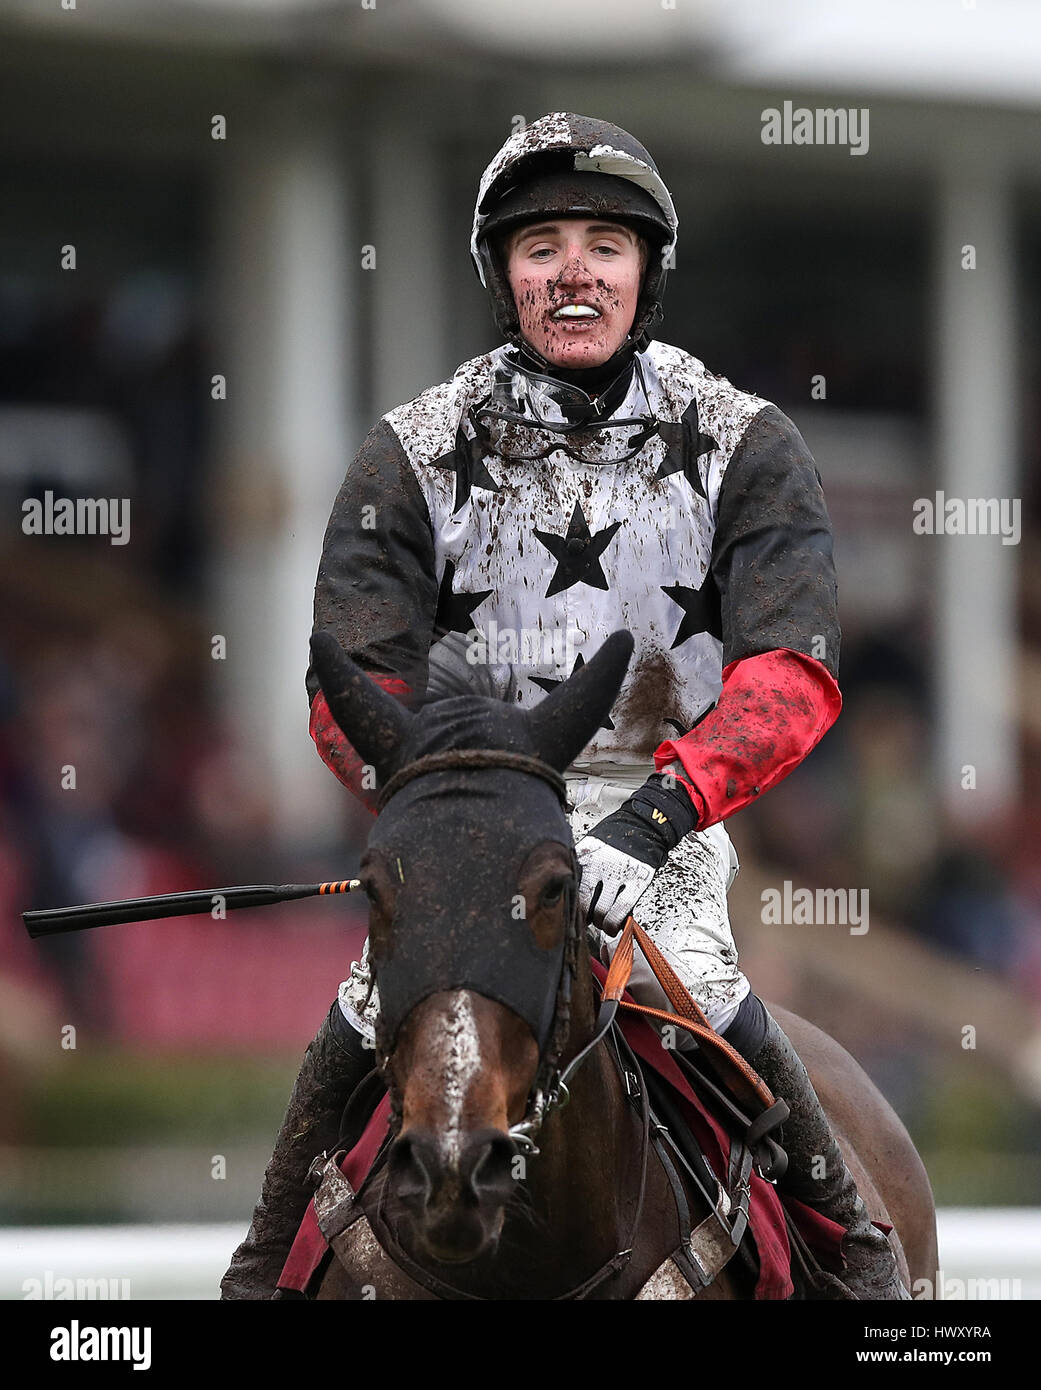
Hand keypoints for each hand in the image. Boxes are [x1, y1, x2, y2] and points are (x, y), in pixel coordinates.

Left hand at [575, 773, 697, 933]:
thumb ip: (578, 865)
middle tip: (586, 920)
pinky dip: (615, 923)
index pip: (569, 888)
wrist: (644, 824)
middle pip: (583, 903)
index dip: (568, 906)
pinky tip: (613, 927)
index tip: (568, 914)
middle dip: (583, 917)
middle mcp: (600, 865)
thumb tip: (564, 889)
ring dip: (600, 923)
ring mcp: (620, 874)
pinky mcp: (638, 881)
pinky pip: (622, 909)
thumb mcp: (589, 846)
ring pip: (602, 911)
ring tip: (601, 922)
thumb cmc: (614, 838)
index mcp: (585, 856)